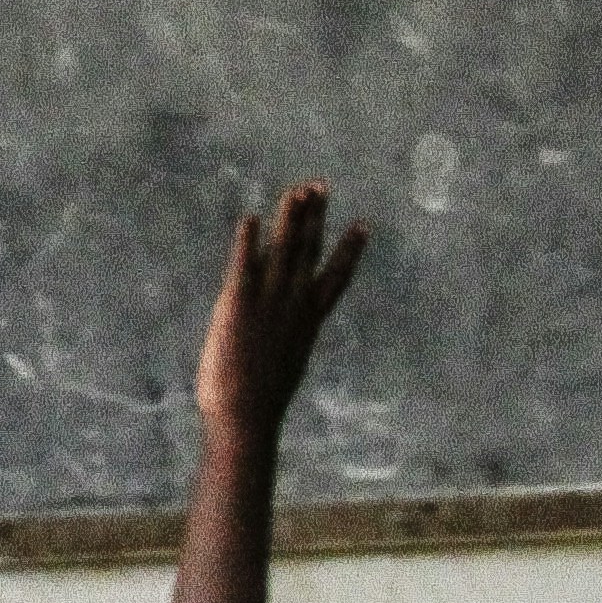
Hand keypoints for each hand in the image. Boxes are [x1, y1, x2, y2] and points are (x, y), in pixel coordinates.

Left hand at [191, 184, 363, 438]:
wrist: (245, 417)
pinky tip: (249, 218)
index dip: (350, 250)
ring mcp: (268, 304)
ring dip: (289, 218)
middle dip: (315, 217)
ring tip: (295, 190)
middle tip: (321, 186)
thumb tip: (281, 326)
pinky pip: (244, 264)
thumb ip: (283, 338)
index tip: (363, 225)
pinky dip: (247, 240)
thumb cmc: (258, 401)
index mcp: (308, 322)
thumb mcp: (280, 363)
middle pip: (309, 252)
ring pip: (283, 250)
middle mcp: (294, 306)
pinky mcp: (238, 305)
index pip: (336, 278)